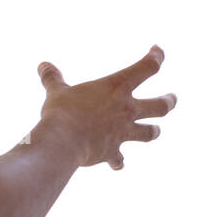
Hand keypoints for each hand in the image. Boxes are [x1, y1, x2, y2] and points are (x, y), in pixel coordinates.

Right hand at [36, 47, 176, 169]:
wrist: (63, 141)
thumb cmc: (62, 111)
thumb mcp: (56, 91)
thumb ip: (52, 78)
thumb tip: (43, 65)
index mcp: (116, 87)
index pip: (146, 68)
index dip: (156, 57)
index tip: (157, 51)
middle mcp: (126, 109)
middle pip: (160, 106)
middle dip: (169, 101)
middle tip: (173, 98)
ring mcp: (122, 132)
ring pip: (149, 133)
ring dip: (154, 131)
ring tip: (156, 130)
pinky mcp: (112, 151)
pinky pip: (119, 159)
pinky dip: (118, 161)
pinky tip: (117, 164)